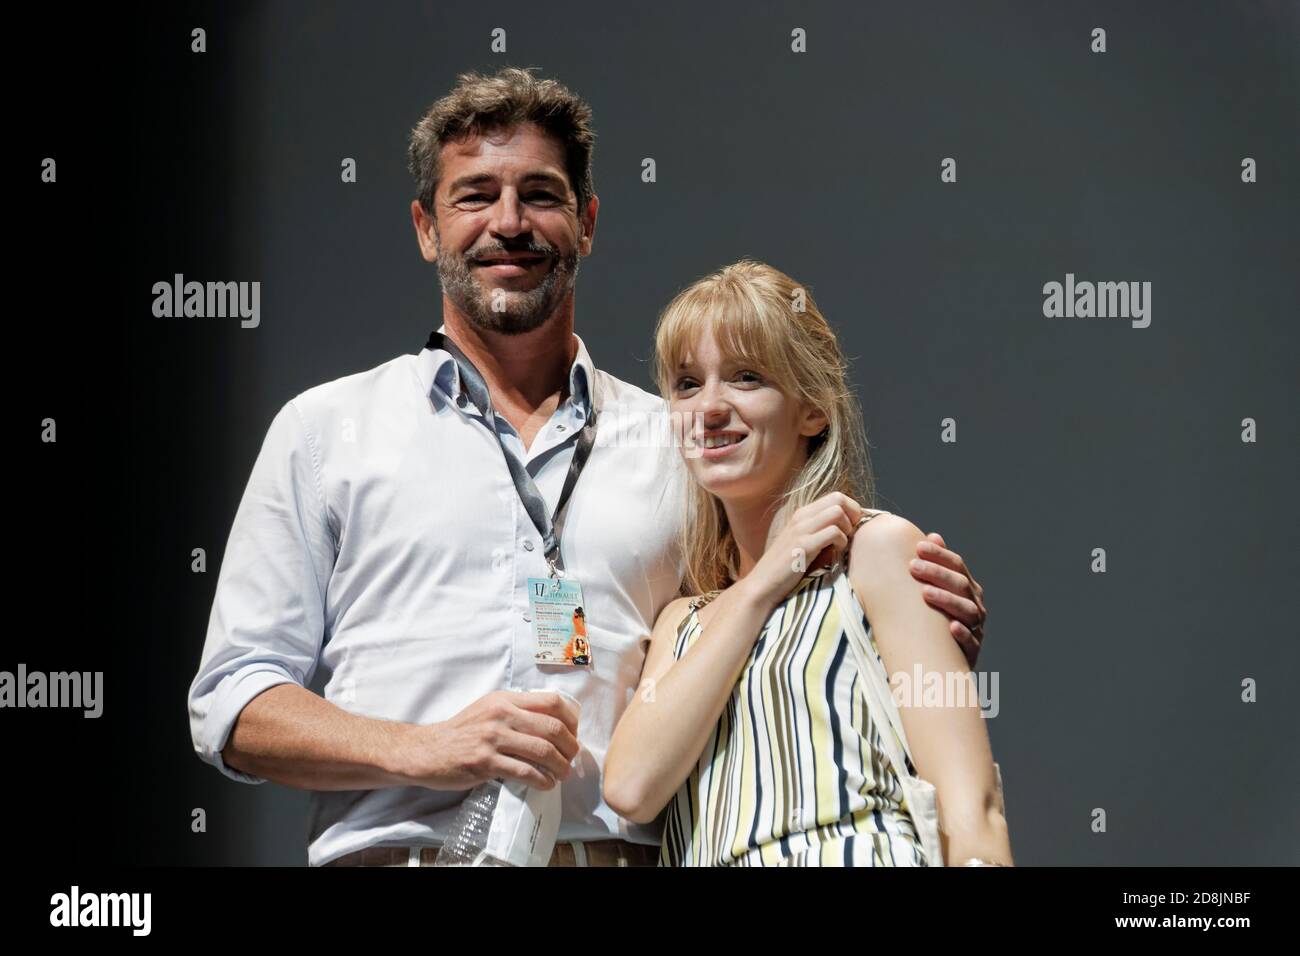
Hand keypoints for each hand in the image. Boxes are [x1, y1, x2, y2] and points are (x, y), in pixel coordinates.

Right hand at [401, 690, 579, 790]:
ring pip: (542, 750)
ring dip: (560, 766)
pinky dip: (542, 780)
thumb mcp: (488, 709)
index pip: (551, 701)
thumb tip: (552, 722)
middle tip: (572, 758)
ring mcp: (492, 738)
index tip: (574, 734)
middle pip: (552, 727)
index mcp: (505, 699)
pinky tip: (545, 784)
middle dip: (570, 746)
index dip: (571, 719)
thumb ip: (516, 710)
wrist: (427, 750)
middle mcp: (500, 714)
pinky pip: (524, 772)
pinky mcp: (485, 762)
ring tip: (562, 774)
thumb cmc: (461, 732)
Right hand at [741, 492, 863, 610]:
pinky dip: (841, 542)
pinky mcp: (802, 546)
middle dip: (853, 515)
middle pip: (839, 498)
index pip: (836, 496)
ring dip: (847, 528)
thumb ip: (820, 533)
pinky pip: (833, 532)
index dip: (851, 511)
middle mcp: (800, 517)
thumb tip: (850, 529)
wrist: (762, 586)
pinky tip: (834, 553)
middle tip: (851, 535)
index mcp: (801, 515)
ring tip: (841, 545)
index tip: (852, 530)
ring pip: (837, 511)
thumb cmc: (786, 570)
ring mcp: (800, 530)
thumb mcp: (803, 544)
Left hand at [911, 532, 986, 666]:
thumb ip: (936, 567)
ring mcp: (976, 629)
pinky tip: (951, 627)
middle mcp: (975, 606)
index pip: (958, 566)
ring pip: (968, 611)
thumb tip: (934, 536)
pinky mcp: (972, 653)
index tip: (919, 547)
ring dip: (947, 600)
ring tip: (925, 593)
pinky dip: (962, 634)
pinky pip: (972, 643)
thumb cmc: (934, 620)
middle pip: (961, 585)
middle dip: (937, 573)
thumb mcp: (936, 592)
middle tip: (913, 567)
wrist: (940, 661)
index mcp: (968, 589)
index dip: (940, 556)